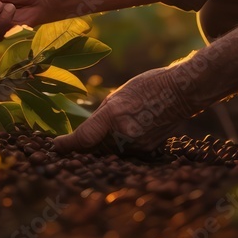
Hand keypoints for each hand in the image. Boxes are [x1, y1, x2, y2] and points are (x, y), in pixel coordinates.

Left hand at [53, 66, 203, 154]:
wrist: (182, 92)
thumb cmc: (149, 86)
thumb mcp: (118, 96)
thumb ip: (100, 118)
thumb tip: (84, 136)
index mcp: (114, 115)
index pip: (83, 138)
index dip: (66, 145)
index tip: (55, 146)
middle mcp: (125, 134)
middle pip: (95, 148)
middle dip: (83, 146)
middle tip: (73, 140)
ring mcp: (137, 145)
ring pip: (109, 151)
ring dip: (103, 145)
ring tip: (111, 128)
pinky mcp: (147, 151)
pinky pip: (125, 151)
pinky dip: (119, 145)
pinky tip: (128, 129)